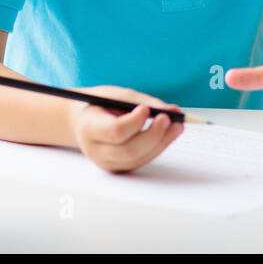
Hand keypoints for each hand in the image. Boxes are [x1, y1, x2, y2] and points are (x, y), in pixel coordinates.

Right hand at [69, 85, 184, 172]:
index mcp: (90, 128)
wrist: (85, 122)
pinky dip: (159, 145)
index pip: (115, 131)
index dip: (134, 121)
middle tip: (169, 118)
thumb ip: (144, 101)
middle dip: (153, 135)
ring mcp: (109, 163)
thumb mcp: (116, 96)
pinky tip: (170, 132)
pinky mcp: (121, 167)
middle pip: (129, 150)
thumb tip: (173, 110)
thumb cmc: (100, 105)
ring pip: (140, 158)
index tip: (147, 109)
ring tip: (177, 124)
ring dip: (162, 141)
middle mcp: (97, 151)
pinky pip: (143, 160)